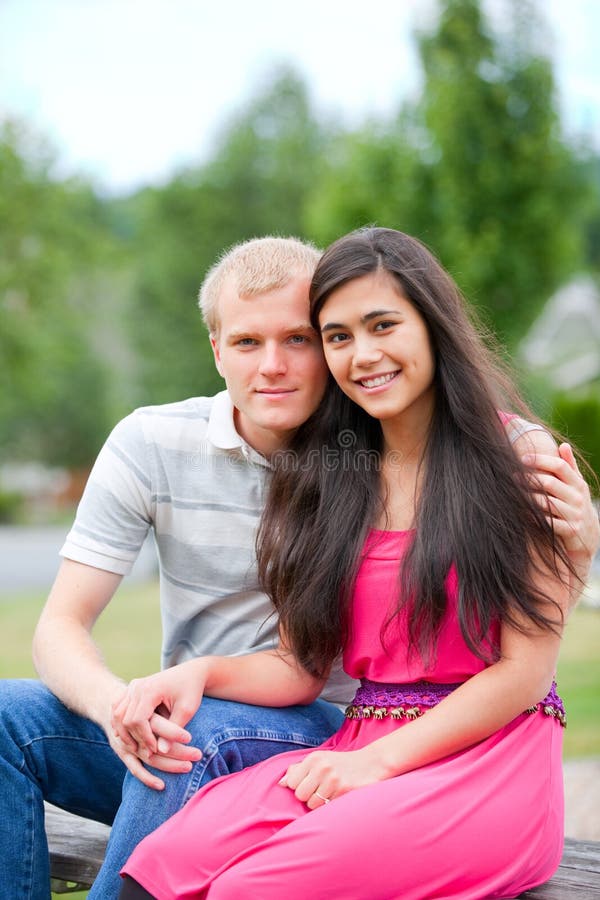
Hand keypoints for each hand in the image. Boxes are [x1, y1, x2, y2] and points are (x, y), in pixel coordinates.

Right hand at [109, 660, 206, 787]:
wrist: (190, 672)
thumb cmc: (191, 691)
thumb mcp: (186, 711)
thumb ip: (173, 731)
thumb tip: (162, 751)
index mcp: (150, 689)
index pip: (138, 719)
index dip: (145, 738)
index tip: (155, 750)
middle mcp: (136, 686)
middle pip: (125, 719)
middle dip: (135, 737)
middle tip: (147, 752)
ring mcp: (132, 686)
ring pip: (118, 715)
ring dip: (125, 732)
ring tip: (137, 747)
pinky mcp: (131, 689)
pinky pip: (118, 709)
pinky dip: (121, 723)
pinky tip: (129, 736)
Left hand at [278, 747, 388, 809]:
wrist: (372, 763)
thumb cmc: (341, 764)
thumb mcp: (320, 760)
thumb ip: (299, 769)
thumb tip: (281, 783)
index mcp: (314, 758)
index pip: (292, 783)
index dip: (299, 787)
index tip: (309, 785)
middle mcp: (322, 767)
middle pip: (300, 795)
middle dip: (308, 797)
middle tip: (321, 791)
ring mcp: (334, 779)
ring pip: (313, 805)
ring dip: (320, 804)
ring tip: (331, 794)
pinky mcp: (345, 791)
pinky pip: (327, 808)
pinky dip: (331, 806)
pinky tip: (339, 797)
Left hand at [523, 443, 598, 605]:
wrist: (588, 534)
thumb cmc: (575, 503)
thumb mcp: (577, 485)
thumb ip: (570, 466)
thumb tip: (564, 445)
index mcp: (578, 484)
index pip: (560, 466)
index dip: (541, 461)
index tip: (523, 458)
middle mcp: (578, 498)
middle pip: (551, 483)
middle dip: (530, 479)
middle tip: (513, 475)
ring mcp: (574, 515)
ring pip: (548, 503)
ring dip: (529, 497)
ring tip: (514, 491)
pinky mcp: (570, 530)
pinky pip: (549, 522)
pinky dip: (534, 517)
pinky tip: (522, 511)